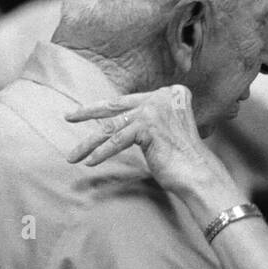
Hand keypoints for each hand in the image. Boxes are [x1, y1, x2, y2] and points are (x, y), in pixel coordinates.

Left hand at [65, 85, 227, 199]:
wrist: (199, 175)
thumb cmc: (182, 159)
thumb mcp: (165, 130)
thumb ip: (148, 119)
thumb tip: (118, 120)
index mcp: (171, 93)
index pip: (129, 100)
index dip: (105, 107)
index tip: (86, 111)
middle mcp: (164, 96)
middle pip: (118, 106)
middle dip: (88, 112)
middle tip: (68, 116)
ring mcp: (156, 109)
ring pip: (114, 126)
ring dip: (89, 143)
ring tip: (73, 155)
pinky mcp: (149, 126)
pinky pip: (117, 141)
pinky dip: (102, 153)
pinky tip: (90, 162)